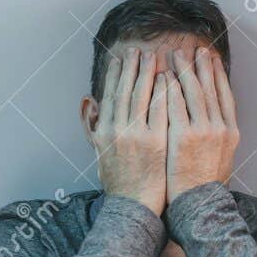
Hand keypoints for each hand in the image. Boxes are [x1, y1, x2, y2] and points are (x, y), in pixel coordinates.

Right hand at [93, 48, 167, 217]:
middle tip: (138, 49)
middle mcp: (117, 130)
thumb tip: (88, 101)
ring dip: (148, 72)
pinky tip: (168, 77)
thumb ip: (93, 125)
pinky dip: (163, 91)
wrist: (134, 207)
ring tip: (155, 56)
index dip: (114, 74)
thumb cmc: (119, 182)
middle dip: (131, 67)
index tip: (119, 58)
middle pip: (124, 89)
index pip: (109, 95)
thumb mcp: (98, 153)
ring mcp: (136, 135)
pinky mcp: (155, 141)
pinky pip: (160, 109)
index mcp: (103, 131)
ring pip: (141, 95)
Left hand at [166, 47, 238, 203]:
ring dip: (184, 70)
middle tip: (194, 49)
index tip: (212, 59)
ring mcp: (203, 131)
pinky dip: (170, 87)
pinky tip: (164, 75)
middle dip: (201, 66)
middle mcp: (220, 128)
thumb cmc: (204, 186)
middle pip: (210, 88)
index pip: (225, 95)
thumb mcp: (222, 160)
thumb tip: (215, 124)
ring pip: (193, 91)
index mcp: (231, 132)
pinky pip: (175, 104)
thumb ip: (218, 139)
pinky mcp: (183, 136)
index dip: (218, 75)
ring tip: (176, 55)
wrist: (198, 206)